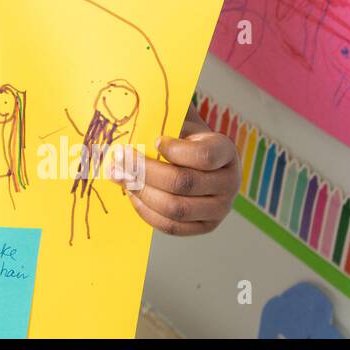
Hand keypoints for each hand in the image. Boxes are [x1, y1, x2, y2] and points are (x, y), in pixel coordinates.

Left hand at [108, 114, 239, 235]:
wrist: (195, 158)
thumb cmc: (181, 136)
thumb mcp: (177, 122)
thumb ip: (159, 124)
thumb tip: (130, 136)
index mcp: (225, 151)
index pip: (204, 155)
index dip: (175, 151)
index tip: (155, 141)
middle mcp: (229, 181)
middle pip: (184, 183)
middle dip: (145, 172)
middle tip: (120, 158)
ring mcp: (220, 208)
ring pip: (175, 209)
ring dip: (142, 192)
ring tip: (121, 176)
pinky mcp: (204, 226)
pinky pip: (171, 226)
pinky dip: (146, 211)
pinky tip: (131, 193)